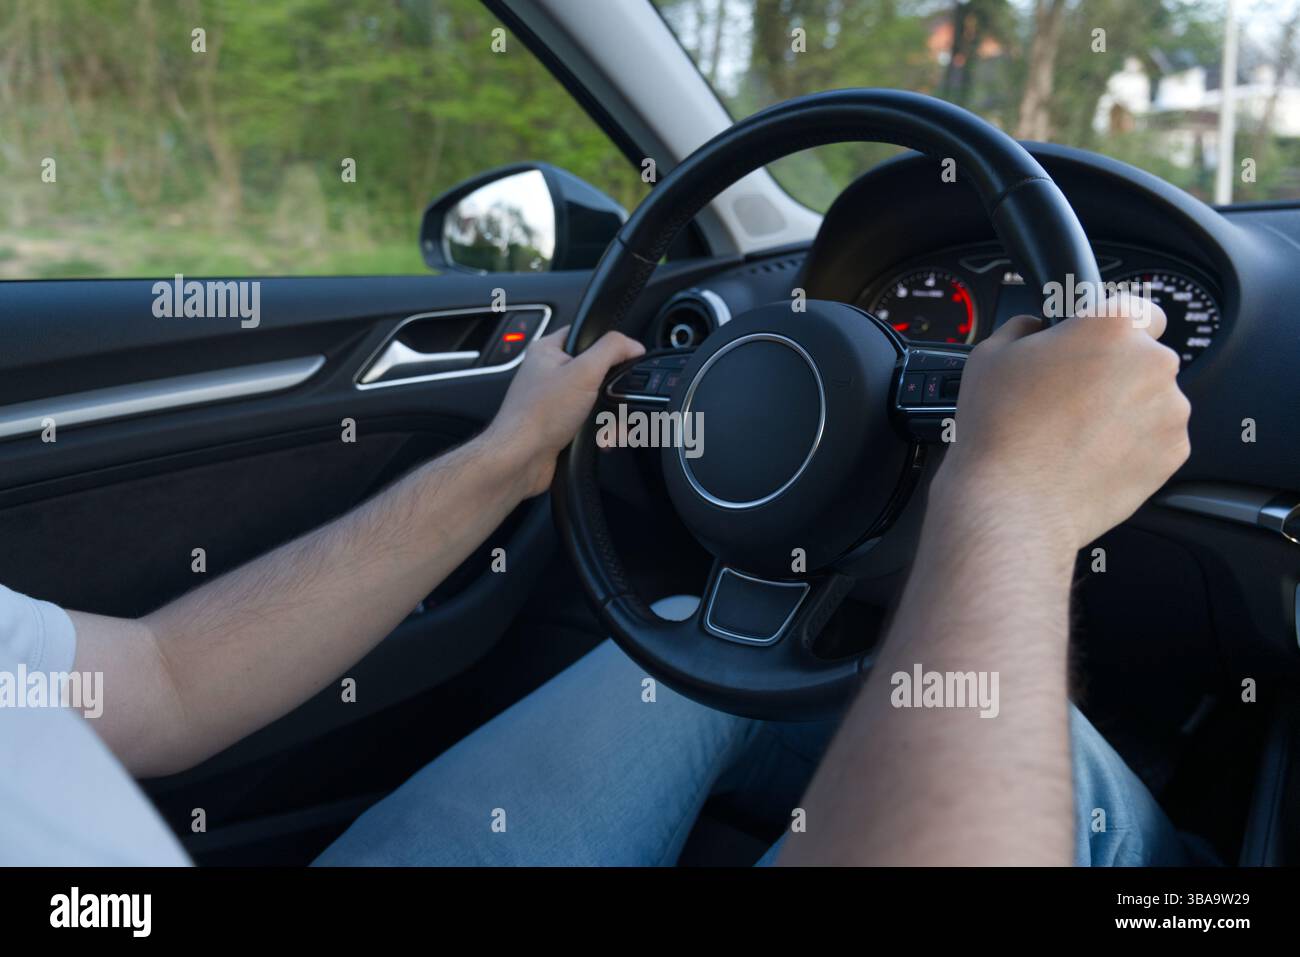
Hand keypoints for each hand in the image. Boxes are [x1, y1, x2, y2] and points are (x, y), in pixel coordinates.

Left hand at [482, 326, 644, 496]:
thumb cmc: (537, 417)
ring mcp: (555, 401)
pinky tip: (601, 438)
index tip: (626, 358)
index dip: (609, 345)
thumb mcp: (584, 372)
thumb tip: (632, 344)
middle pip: (598, 372)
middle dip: (612, 393)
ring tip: (607, 427)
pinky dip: (601, 432)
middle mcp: (549, 373)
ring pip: (598, 401)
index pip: (586, 334)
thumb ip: (612, 350)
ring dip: (609, 417)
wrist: (522, 460)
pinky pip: (592, 423)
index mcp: (548, 351)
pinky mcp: (561, 424)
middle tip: (614, 400)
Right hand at [933, 294, 1190, 551]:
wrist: (1013, 503)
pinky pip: (1157, 438)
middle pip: (1145, 357)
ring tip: (1076, 434)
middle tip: (1070, 397)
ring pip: (1152, 400)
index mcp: (1112, 326)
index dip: (1115, 326)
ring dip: (1125, 409)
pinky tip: (1090, 456)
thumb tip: (1035, 328)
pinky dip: (1132, 445)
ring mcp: (1170, 411)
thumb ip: (1024, 327)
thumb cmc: (999, 430)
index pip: (1140, 307)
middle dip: (1116, 372)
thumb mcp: (990, 354)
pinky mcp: (1172, 454)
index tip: (1097, 344)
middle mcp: (1151, 363)